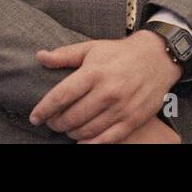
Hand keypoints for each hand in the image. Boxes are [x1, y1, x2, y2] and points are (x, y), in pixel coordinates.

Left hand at [29, 31, 182, 142]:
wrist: (156, 57)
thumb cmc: (119, 53)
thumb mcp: (91, 48)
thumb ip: (64, 55)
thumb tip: (39, 57)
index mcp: (93, 72)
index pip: (61, 96)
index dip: (44, 109)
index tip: (34, 117)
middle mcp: (107, 91)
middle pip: (72, 117)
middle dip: (56, 124)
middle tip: (52, 123)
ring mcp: (121, 108)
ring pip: (87, 131)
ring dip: (72, 133)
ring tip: (67, 129)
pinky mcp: (133, 120)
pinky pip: (108, 139)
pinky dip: (91, 144)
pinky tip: (82, 141)